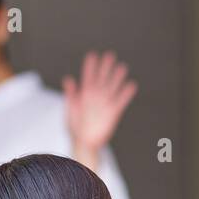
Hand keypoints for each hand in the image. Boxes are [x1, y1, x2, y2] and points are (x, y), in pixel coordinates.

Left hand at [63, 50, 136, 172]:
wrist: (84, 144)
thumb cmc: (75, 128)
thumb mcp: (70, 110)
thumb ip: (71, 94)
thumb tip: (68, 79)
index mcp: (84, 94)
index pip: (88, 77)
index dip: (90, 66)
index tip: (93, 55)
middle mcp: (96, 97)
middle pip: (102, 78)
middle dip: (105, 67)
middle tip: (110, 55)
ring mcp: (105, 103)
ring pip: (112, 87)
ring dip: (117, 77)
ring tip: (122, 67)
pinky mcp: (113, 112)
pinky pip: (121, 100)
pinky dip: (126, 93)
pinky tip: (131, 85)